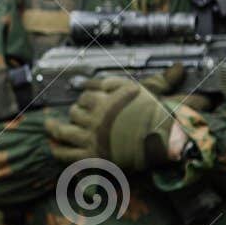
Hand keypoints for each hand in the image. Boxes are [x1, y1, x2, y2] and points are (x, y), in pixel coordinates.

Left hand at [45, 64, 187, 172]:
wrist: (163, 141)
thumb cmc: (159, 117)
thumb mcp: (154, 93)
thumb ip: (157, 79)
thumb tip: (176, 68)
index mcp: (104, 100)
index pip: (86, 95)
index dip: (87, 98)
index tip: (86, 100)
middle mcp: (94, 118)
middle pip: (74, 112)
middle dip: (76, 113)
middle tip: (77, 115)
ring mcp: (91, 138)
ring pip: (64, 131)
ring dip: (55, 128)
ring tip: (49, 126)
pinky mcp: (91, 157)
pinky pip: (67, 154)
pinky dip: (57, 150)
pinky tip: (53, 146)